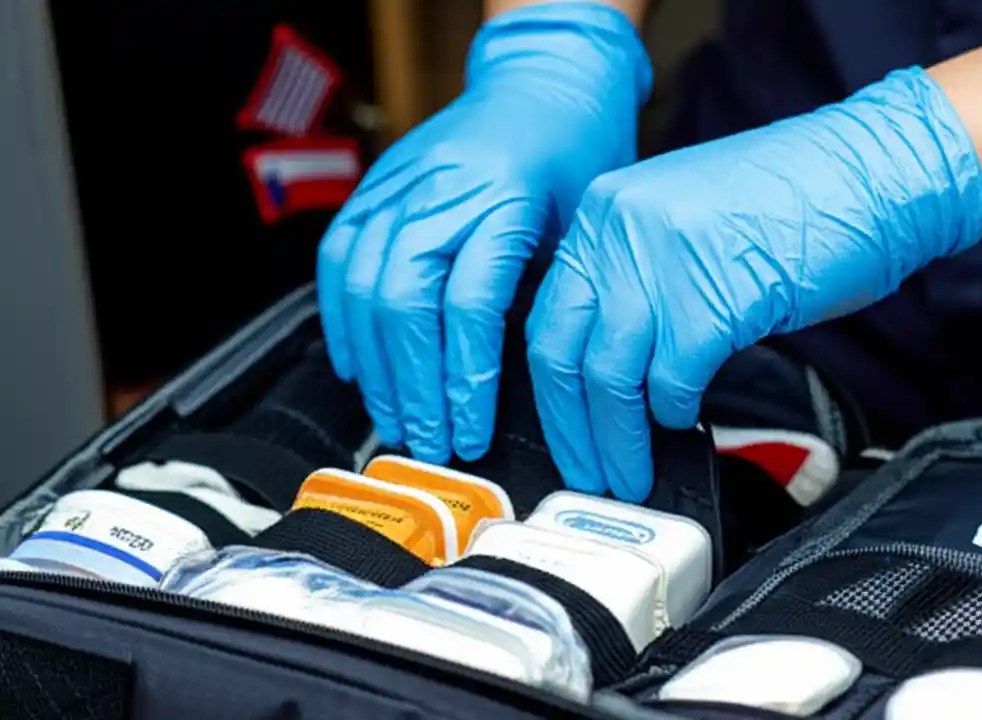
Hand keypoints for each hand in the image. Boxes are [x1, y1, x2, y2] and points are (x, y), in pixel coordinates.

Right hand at [317, 3, 649, 460]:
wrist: (544, 79)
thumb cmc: (576, 150)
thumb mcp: (585, 222)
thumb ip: (549, 290)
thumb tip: (530, 380)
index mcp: (503, 200)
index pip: (470, 307)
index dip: (465, 381)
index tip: (470, 432)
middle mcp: (441, 192)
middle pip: (405, 304)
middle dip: (413, 386)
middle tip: (427, 440)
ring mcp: (400, 187)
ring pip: (365, 288)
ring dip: (376, 366)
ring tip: (394, 418)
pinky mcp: (375, 187)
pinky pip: (339, 259)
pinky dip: (342, 319)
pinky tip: (354, 364)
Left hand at [526, 67, 981, 500]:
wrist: (875, 170)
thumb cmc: (799, 198)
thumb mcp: (686, 223)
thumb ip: (639, 278)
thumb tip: (617, 359)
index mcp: (607, 210)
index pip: (549, 316)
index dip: (554, 389)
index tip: (568, 430)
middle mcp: (620, 230)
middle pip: (562, 352)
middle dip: (573, 428)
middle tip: (590, 470)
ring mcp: (662, 264)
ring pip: (608, 377)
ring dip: (619, 440)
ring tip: (632, 473)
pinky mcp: (712, 301)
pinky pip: (670, 379)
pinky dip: (672, 412)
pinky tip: (683, 419)